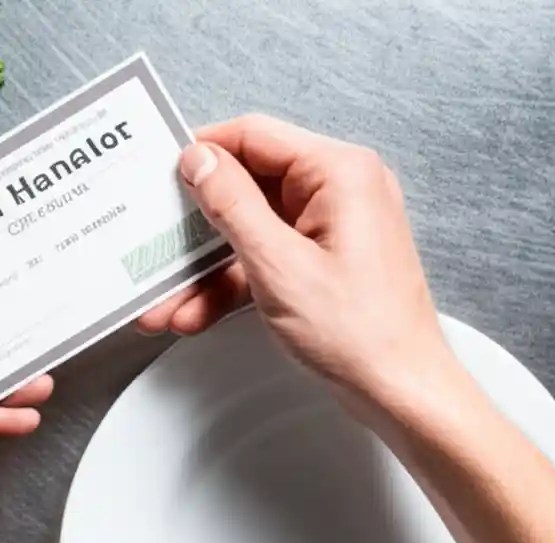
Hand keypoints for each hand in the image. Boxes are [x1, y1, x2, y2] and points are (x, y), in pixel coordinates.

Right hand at [139, 114, 454, 406]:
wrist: (401, 394)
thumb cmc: (362, 333)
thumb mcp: (278, 265)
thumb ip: (232, 205)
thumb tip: (199, 160)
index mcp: (339, 173)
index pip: (253, 136)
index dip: (201, 152)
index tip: (157, 173)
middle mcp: (338, 190)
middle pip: (245, 187)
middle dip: (194, 228)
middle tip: (152, 243)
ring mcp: (330, 226)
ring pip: (247, 230)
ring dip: (204, 267)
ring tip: (166, 302)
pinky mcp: (321, 260)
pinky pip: (263, 258)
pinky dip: (230, 284)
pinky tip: (196, 313)